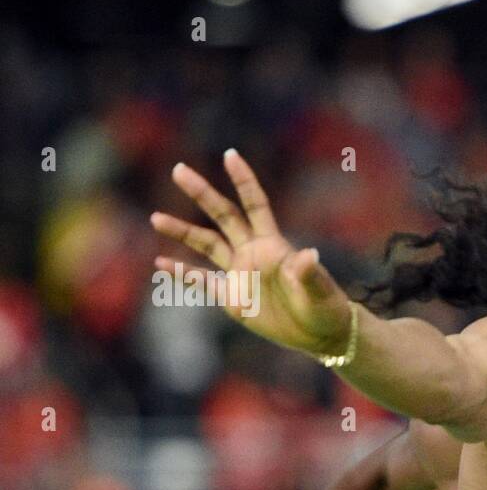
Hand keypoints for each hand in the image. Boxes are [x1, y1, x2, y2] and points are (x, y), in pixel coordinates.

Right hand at [150, 149, 353, 355]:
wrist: (320, 334)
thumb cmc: (326, 308)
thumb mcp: (319, 290)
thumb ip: (309, 273)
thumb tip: (309, 255)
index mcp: (273, 245)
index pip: (255, 205)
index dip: (243, 181)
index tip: (230, 155)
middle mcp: (253, 253)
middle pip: (223, 216)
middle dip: (202, 193)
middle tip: (179, 170)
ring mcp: (241, 274)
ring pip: (207, 245)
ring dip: (183, 231)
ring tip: (156, 218)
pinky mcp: (233, 298)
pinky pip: (203, 282)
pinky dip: (182, 273)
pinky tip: (161, 262)